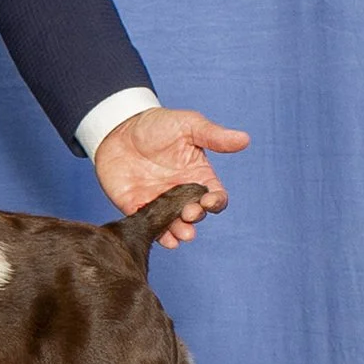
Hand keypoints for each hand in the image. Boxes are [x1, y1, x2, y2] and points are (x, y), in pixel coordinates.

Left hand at [93, 107, 250, 247]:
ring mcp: (160, 202)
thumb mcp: (188, 125)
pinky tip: (164, 239)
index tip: (210, 200)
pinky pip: (149, 225)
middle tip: (189, 213)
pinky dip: (157, 234)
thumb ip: (213, 135)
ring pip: (174, 225)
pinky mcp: (136, 206)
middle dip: (195, 217)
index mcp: (198, 176)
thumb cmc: (158, 124)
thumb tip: (244, 139)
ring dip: (180, 232)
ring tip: (182, 233)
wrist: (119, 127)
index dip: (216, 201)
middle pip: (196, 213)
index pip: (215, 196)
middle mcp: (181, 193)